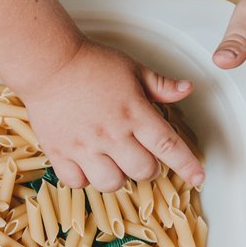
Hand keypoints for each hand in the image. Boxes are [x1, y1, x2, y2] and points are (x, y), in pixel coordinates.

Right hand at [17, 38, 202, 190]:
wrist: (48, 63)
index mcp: (133, 112)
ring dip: (118, 177)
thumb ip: (160, 85)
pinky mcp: (59, 152)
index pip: (168, 146)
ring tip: (113, 164)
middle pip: (143, 171)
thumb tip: (187, 89)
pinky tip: (87, 165)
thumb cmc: (90, 64)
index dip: (187, 165)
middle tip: (141, 157)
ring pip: (111, 183)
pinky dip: (85, 178)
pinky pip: (77, 182)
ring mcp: (83, 146)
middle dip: (148, 168)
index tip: (197, 178)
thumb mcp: (132, 69)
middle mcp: (111, 134)